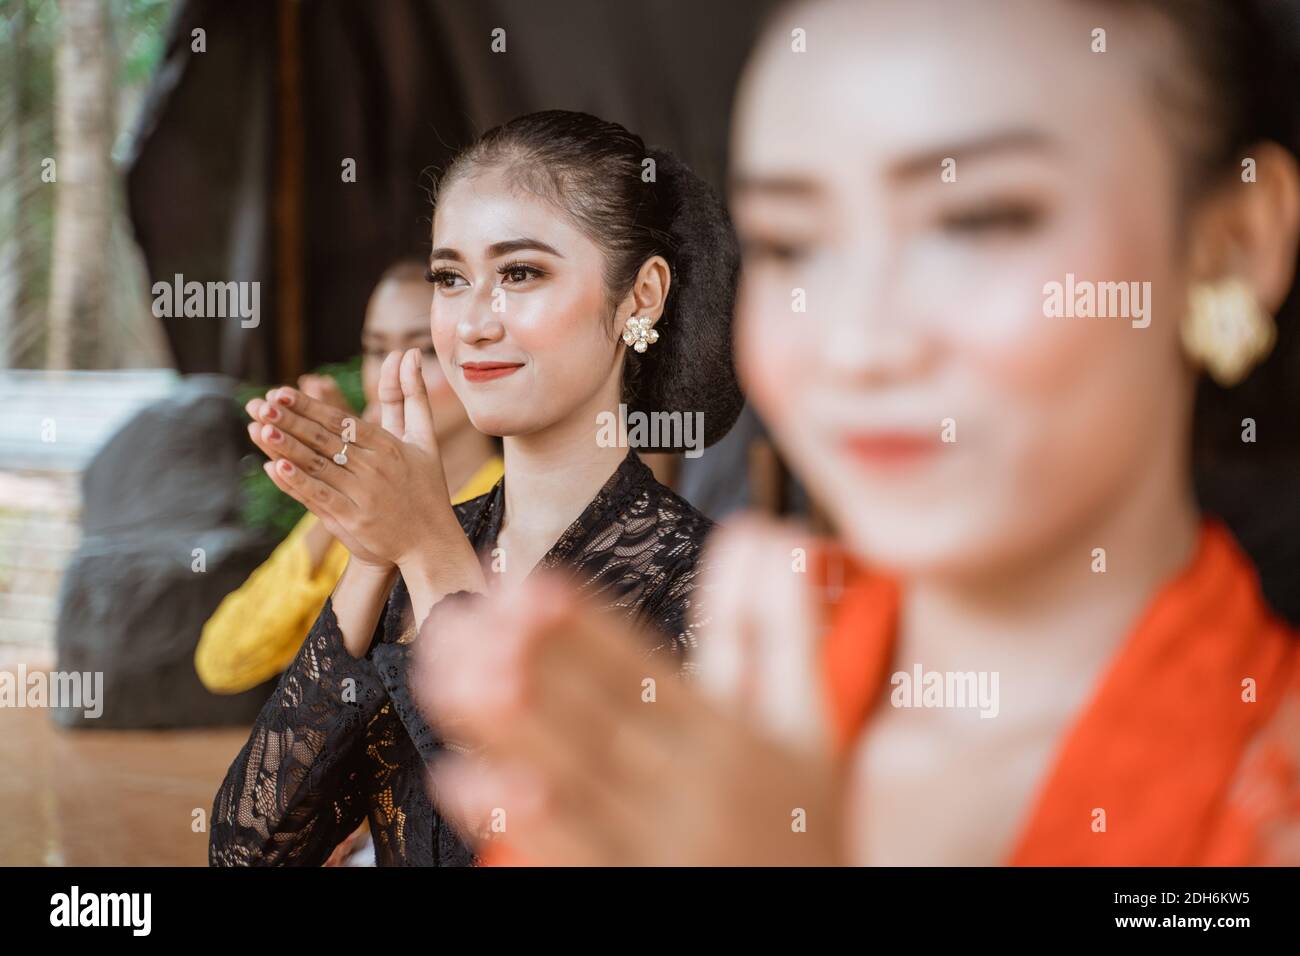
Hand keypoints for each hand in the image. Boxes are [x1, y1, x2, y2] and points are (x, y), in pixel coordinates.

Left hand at [245, 349, 470, 576]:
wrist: (430, 542)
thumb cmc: (426, 486)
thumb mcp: (424, 438)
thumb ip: (412, 395)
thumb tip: (407, 353)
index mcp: (389, 446)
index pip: (342, 422)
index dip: (309, 407)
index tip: (281, 392)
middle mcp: (375, 468)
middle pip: (325, 440)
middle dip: (291, 422)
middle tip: (261, 405)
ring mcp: (363, 496)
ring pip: (318, 467)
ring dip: (288, 448)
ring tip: (260, 429)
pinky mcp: (354, 521)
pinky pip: (320, 498)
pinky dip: (297, 483)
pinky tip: (274, 468)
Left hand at [412, 526, 846, 865]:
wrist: (820, 922)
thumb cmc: (802, 823)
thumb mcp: (808, 724)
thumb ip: (778, 629)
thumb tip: (759, 531)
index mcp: (726, 735)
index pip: (644, 671)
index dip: (585, 629)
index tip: (531, 585)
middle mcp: (691, 785)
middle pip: (597, 716)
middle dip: (528, 664)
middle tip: (464, 620)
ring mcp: (659, 843)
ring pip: (572, 778)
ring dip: (509, 728)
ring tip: (452, 678)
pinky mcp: (632, 888)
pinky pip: (571, 853)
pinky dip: (522, 819)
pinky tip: (462, 780)